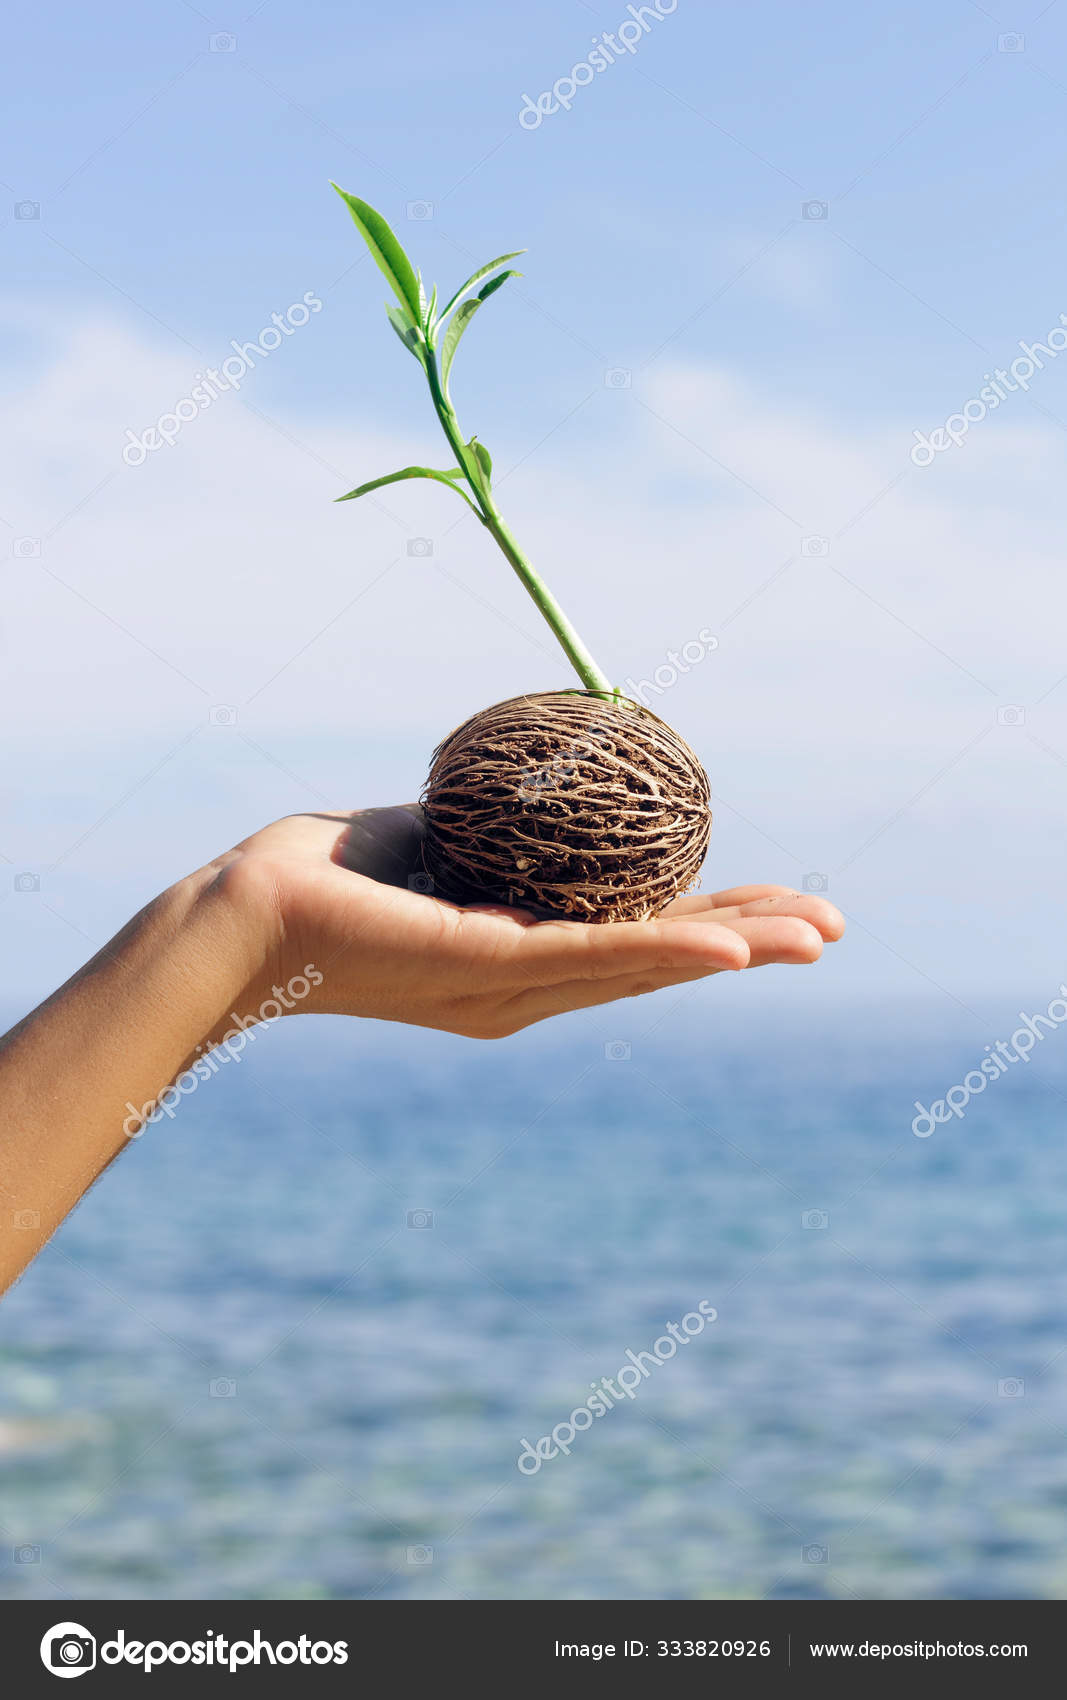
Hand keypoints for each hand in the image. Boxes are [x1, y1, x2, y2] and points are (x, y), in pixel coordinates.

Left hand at [215, 808, 843, 1039]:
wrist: (243, 914)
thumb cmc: (326, 876)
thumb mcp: (434, 843)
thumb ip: (494, 832)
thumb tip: (537, 785)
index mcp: (523, 961)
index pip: (638, 942)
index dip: (715, 927)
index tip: (781, 910)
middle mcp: (527, 989)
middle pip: (661, 961)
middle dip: (751, 943)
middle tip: (836, 928)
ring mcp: (509, 984)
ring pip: (644, 962)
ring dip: (737, 948)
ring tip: (815, 935)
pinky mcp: (484, 967)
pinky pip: (588, 954)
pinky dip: (666, 952)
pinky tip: (731, 949)